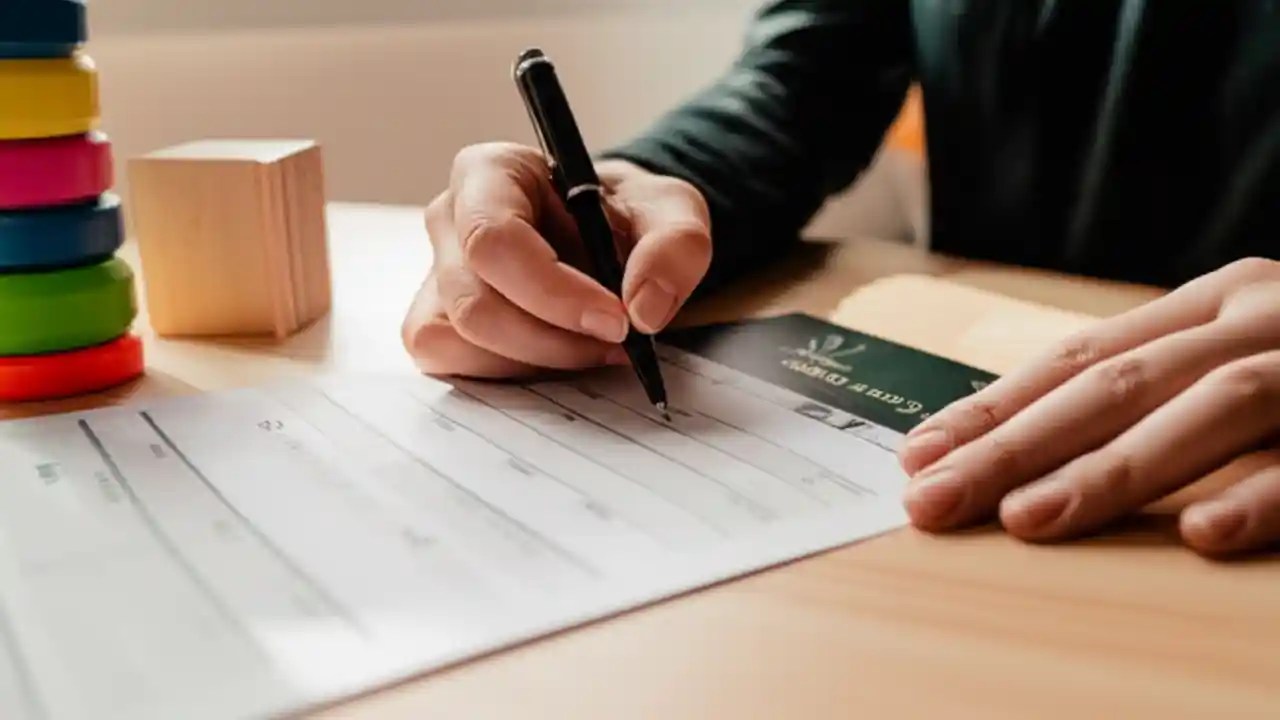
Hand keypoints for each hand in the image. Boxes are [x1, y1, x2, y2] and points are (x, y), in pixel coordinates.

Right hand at [402, 143, 711, 376]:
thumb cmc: (625, 215)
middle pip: (475, 303)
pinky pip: (456, 365)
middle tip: (617, 344)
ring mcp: (436, 276)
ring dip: (536, 361)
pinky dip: (513, 374)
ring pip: (461, 342)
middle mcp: (450, 221)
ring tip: (594, 347)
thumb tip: (645, 308)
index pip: (494, 239)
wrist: (609, 237)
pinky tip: (559, 357)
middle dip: (553, 339)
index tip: (616, 320)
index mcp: (490, 173)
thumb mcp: (672, 211)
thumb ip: (676, 246)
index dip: (552, 291)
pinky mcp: (438, 323)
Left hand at [899, 258, 1279, 555]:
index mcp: (1212, 305)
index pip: (1080, 358)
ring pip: (1210, 408)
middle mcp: (1255, 321)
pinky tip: (1199, 534)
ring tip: (1025, 518)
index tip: (917, 456)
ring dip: (1110, 469)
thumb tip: (1020, 445)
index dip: (995, 408)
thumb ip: (1153, 385)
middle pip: (1117, 384)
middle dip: (1014, 446)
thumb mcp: (1235, 352)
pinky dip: (1258, 496)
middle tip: (933, 500)